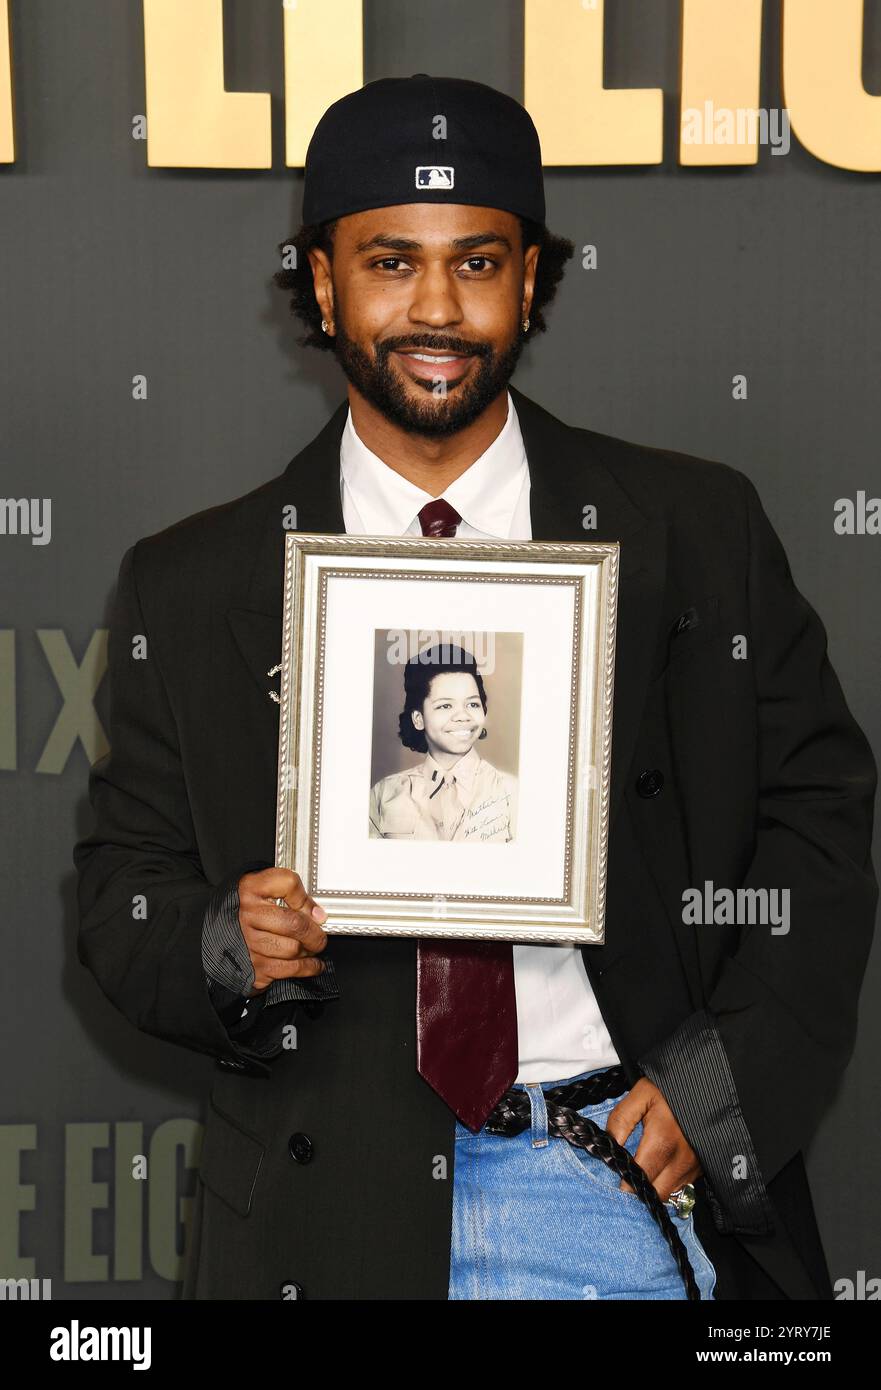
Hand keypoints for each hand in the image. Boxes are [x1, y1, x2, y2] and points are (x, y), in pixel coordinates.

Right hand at [236, 867, 328, 993]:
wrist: (216, 934)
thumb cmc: (247, 909)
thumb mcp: (263, 888)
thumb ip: (291, 892)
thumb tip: (318, 915)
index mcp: (250, 889)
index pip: (287, 883)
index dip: (305, 899)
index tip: (316, 912)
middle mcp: (247, 915)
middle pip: (294, 924)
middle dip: (315, 934)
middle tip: (320, 937)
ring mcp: (248, 943)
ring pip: (293, 949)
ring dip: (309, 951)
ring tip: (310, 948)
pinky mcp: (253, 967)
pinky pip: (288, 969)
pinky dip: (307, 968)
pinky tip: (312, 964)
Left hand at [605, 1078, 702, 1199]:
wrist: (706, 1083)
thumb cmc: (670, 1088)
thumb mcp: (641, 1094)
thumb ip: (621, 1119)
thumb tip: (609, 1145)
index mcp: (664, 1141)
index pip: (642, 1178)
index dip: (627, 1183)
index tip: (617, 1179)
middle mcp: (682, 1159)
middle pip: (657, 1193)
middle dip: (641, 1191)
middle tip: (628, 1177)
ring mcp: (695, 1165)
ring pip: (671, 1192)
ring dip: (655, 1187)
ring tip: (644, 1170)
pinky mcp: (703, 1166)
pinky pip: (683, 1184)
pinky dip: (669, 1181)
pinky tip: (661, 1165)